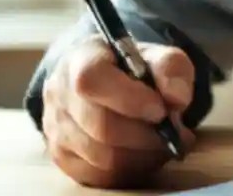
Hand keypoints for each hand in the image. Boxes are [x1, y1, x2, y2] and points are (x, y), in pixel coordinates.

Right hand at [42, 35, 197, 187]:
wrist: (103, 79)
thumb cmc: (131, 67)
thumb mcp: (158, 56)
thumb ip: (171, 69)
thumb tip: (176, 98)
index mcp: (80, 58)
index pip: (91, 79)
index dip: (129, 99)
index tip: (160, 110)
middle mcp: (60, 93)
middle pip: (100, 126)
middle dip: (146, 135)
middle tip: (174, 131)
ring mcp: (55, 128)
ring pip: (102, 157)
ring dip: (142, 154)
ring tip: (163, 141)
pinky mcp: (62, 156)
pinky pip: (100, 176)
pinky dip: (131, 169)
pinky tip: (146, 153)